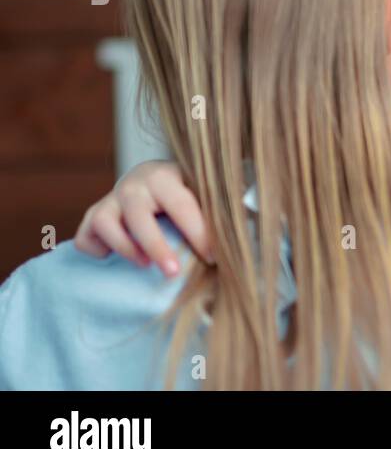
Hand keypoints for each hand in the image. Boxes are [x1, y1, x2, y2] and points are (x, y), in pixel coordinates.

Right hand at [73, 160, 212, 276]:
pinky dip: (96, 251)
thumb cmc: (189, 196)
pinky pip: (85, 237)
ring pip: (104, 222)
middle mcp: (134, 184)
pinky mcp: (92, 217)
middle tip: (174, 273)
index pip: (182, 205)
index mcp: (166, 175)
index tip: (214, 258)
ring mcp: (110, 200)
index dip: (198, 233)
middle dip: (156, 247)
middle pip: (138, 216)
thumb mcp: (207, 194)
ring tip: (144, 264)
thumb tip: (247, 225)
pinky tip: (115, 258)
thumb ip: (223, 210)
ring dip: (125, 248)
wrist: (155, 183)